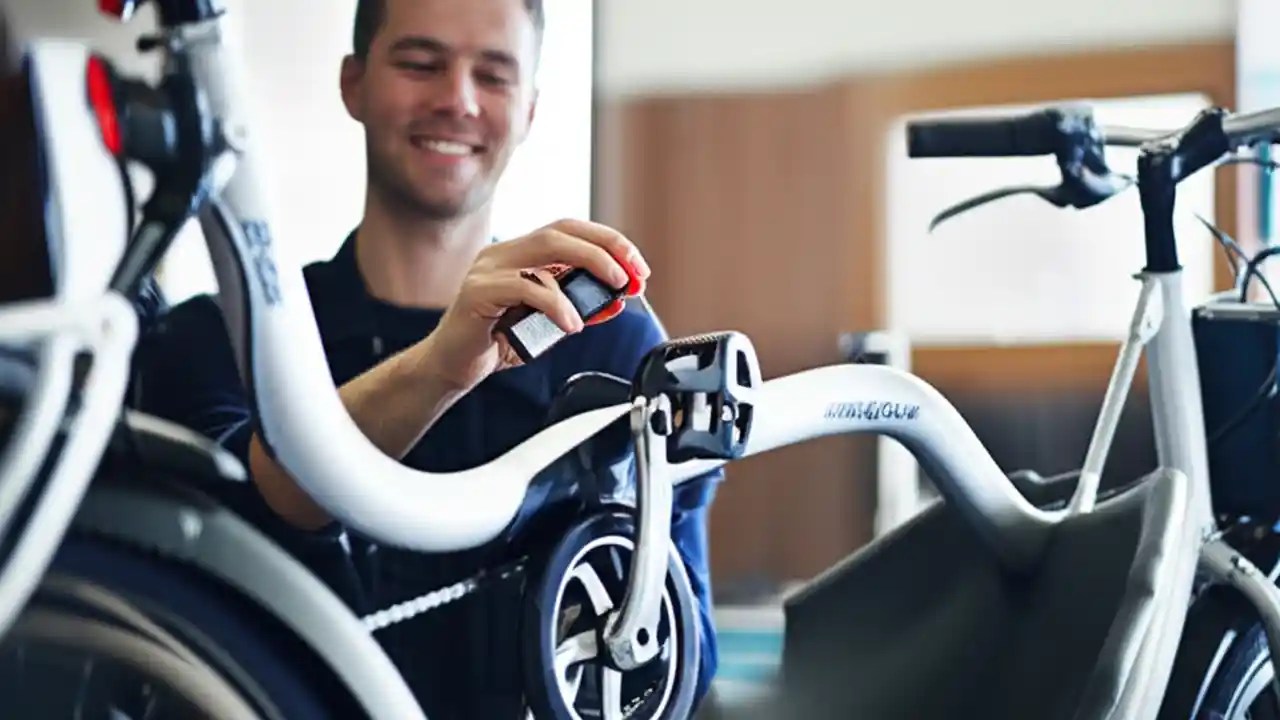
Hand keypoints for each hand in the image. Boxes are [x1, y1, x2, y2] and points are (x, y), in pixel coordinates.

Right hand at [423, 219, 650, 390]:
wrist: (451, 366)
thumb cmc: (495, 341)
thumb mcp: (547, 323)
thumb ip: (576, 307)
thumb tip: (616, 300)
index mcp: (520, 254)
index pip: (570, 230)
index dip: (608, 242)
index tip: (637, 267)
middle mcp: (503, 253)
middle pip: (562, 232)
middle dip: (606, 249)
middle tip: (632, 275)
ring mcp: (488, 269)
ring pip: (546, 249)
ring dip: (590, 267)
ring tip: (613, 292)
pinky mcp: (478, 292)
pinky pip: (525, 288)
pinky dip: (557, 304)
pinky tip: (573, 323)